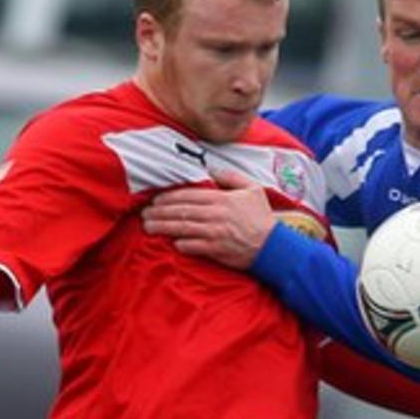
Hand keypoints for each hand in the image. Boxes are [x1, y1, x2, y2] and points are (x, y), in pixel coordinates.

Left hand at [141, 168, 275, 269]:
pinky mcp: (217, 249)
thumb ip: (232, 177)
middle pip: (181, 211)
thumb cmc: (262, 218)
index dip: (169, 197)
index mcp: (222, 198)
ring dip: (163, 227)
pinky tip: (171, 243)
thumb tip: (213, 169)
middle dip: (159, 212)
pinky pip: (193, 246)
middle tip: (144, 213)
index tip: (155, 200)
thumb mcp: (252, 189)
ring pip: (182, 227)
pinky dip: (181, 244)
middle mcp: (216, 214)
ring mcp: (215, 233)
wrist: (274, 246)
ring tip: (148, 227)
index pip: (189, 195)